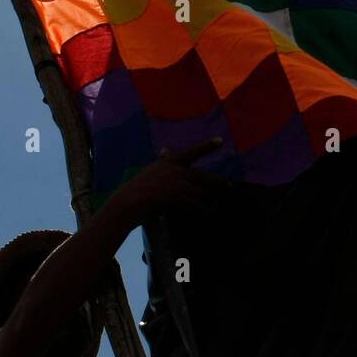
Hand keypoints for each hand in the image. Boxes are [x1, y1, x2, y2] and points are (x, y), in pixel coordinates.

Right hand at [98, 138, 228, 228]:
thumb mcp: (151, 171)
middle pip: (203, 176)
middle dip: (218, 182)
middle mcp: (175, 170)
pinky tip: (206, 215)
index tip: (220, 140)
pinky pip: (194, 205)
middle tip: (230, 186)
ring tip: (213, 208)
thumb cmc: (137, 190)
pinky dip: (200, 211)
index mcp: (170, 162)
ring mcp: (176, 183)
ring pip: (199, 193)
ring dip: (207, 202)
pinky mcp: (175, 196)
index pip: (192, 152)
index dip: (207, 146)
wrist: (126, 204)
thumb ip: (163, 162)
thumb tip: (166, 149)